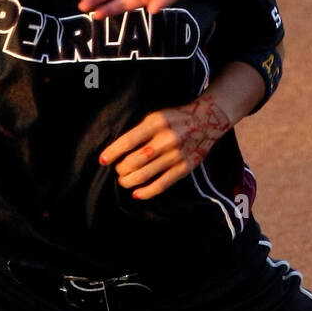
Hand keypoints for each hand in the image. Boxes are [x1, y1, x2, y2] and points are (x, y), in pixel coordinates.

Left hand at [99, 95, 232, 199]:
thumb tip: (118, 152)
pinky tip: (137, 194)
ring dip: (129, 181)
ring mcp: (177, 155)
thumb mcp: (157, 116)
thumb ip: (140, 131)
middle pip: (134, 161)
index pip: (128, 141)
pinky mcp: (186, 167)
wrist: (209, 120)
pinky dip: (146, 192)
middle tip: (118, 170)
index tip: (103, 160)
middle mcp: (166, 139)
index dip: (112, 153)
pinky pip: (162, 185)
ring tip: (124, 181)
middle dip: (121, 169)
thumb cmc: (175, 118)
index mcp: (156, 123)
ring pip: (144, 175)